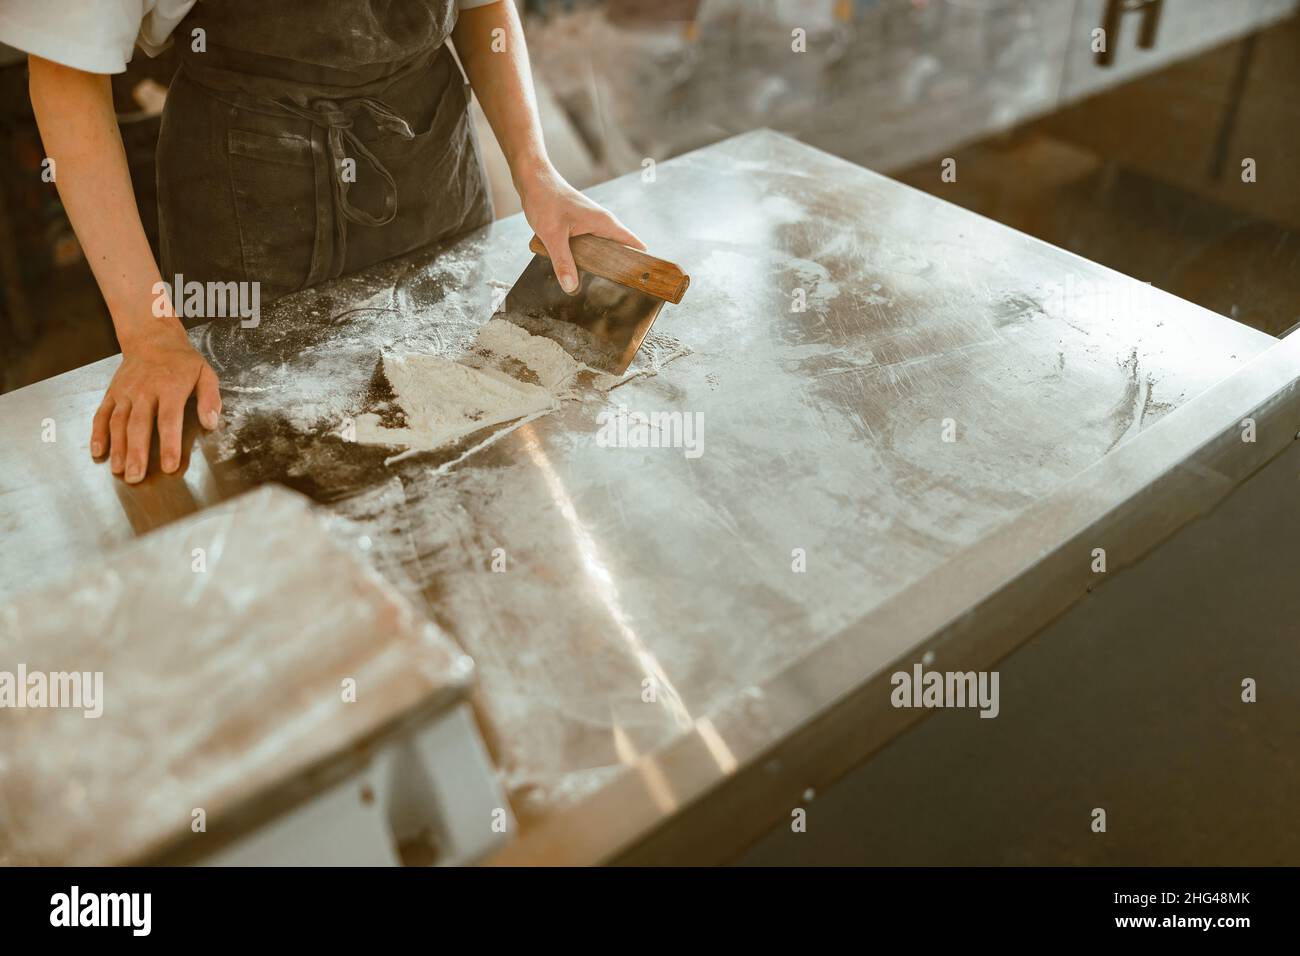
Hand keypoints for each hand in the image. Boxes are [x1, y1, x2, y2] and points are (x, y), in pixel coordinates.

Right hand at [92, 321, 221, 482]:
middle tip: (136, 477)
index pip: (169, 420)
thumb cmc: (182, 362)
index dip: (169, 444)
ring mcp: (125, 392)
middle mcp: (144, 391)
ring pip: (118, 422)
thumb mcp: (205, 373)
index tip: (170, 465)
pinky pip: (102, 414)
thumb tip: (211, 423)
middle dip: (137, 452)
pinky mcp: (112, 393)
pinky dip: (97, 433)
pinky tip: (97, 451)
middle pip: (139, 425)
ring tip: (119, 470)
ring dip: (117, 447)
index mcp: (170, 388)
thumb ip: (210, 398)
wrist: (152, 339)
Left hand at [517, 163, 645, 292]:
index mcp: (604, 223)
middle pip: (620, 251)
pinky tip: (581, 271)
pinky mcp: (582, 226)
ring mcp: (592, 225)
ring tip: (600, 287)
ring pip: (604, 250)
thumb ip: (563, 262)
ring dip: (601, 266)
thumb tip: (571, 287)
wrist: (533, 180)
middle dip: (620, 270)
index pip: (634, 245)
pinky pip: (592, 246)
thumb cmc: (544, 200)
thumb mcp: (553, 235)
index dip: (640, 264)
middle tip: (617, 292)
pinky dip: (589, 258)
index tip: (643, 283)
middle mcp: (603, 223)